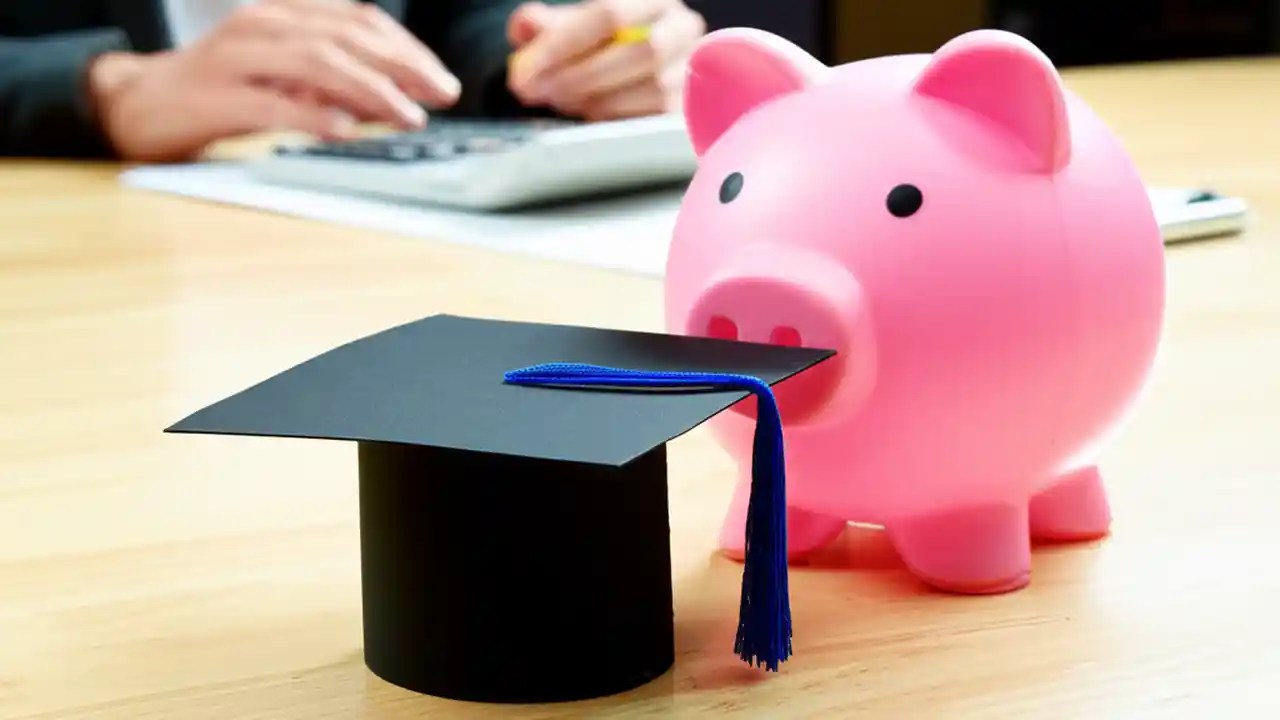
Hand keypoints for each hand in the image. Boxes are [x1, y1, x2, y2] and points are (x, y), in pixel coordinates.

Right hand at [88, 0, 460, 161]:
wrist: (138, 104)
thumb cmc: (221, 92)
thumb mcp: (284, 77)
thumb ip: (332, 81)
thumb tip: (394, 99)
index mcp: (283, 15)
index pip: (358, 22)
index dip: (407, 50)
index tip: (441, 80)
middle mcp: (262, 27)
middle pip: (345, 38)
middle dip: (402, 67)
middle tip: (441, 95)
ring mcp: (235, 60)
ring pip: (315, 63)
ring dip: (370, 91)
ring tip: (408, 116)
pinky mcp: (214, 98)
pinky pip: (271, 103)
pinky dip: (312, 116)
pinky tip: (344, 131)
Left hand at [505, 0, 704, 121]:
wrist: (632, 69)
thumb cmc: (598, 44)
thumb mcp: (568, 27)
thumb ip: (543, 24)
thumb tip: (525, 25)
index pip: (610, 13)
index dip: (562, 43)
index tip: (524, 71)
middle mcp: (683, 28)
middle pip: (640, 50)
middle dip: (579, 75)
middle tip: (537, 93)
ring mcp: (692, 69)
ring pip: (652, 87)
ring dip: (597, 99)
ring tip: (559, 100)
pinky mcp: (689, 108)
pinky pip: (656, 117)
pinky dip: (615, 118)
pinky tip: (587, 114)